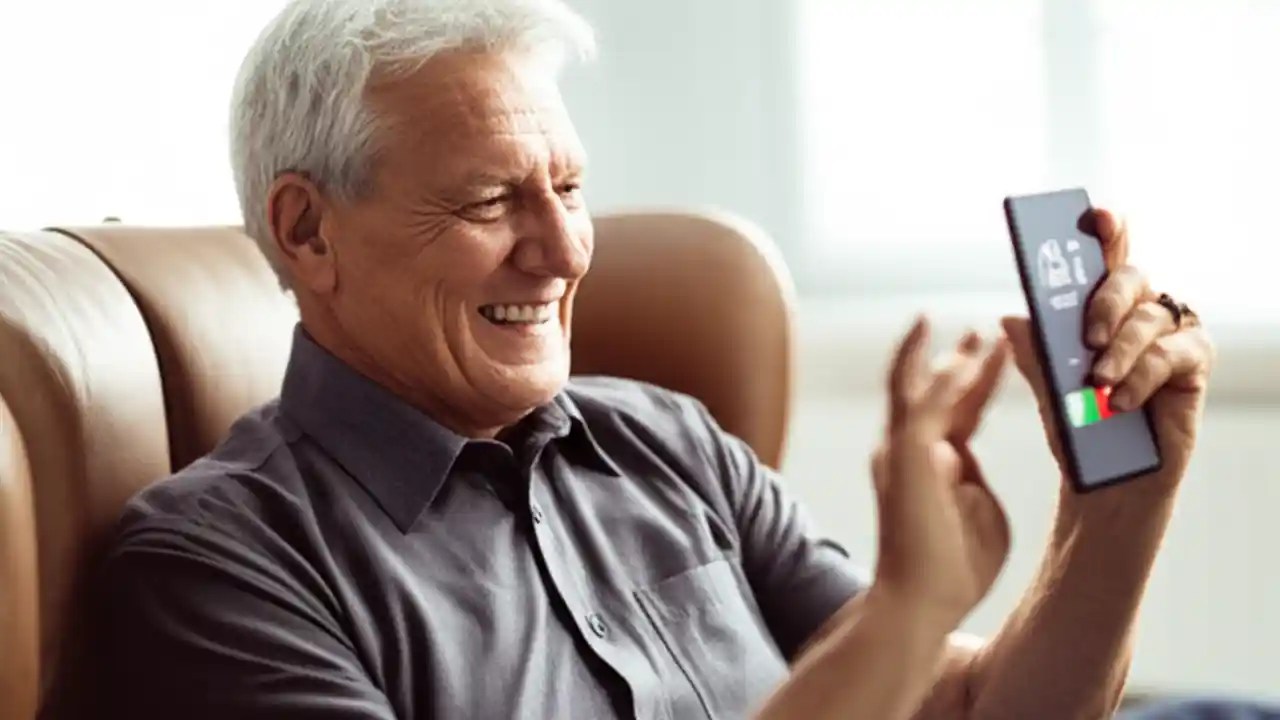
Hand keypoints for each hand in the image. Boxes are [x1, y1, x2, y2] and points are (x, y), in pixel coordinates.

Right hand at [871, 318, 1011, 627]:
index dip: (979, 380)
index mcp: (933, 462)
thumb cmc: (953, 569)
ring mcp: (904, 449)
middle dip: (958, 358)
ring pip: (920, 386)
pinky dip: (942, 377)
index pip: (960, 409)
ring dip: (947, 358)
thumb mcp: (981, 510)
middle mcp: (910, 449)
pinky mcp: (907, 453)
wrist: (923, 599)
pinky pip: (925, 402)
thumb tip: (963, 456)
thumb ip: (974, 478)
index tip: (999, 352)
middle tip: (983, 331)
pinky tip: (965, 358)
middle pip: (935, 390)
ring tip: (974, 333)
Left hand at [1001, 208, 1216, 491]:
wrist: (1105, 481)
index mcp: (1102, 308)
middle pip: (1130, 277)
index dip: (1107, 230)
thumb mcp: (1047, 391)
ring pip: (1148, 317)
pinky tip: (1122, 399)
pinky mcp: (1193, 367)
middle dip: (1105, 300)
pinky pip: (1174, 354)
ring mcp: (1170, 336)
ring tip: (1098, 383)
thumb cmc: (1077, 429)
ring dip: (1121, 349)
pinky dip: (1143, 375)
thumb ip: (1035, 354)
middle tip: (1086, 337)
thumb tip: (1011, 317)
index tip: (1096, 215)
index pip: (1106, 256)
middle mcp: (1139, 312)